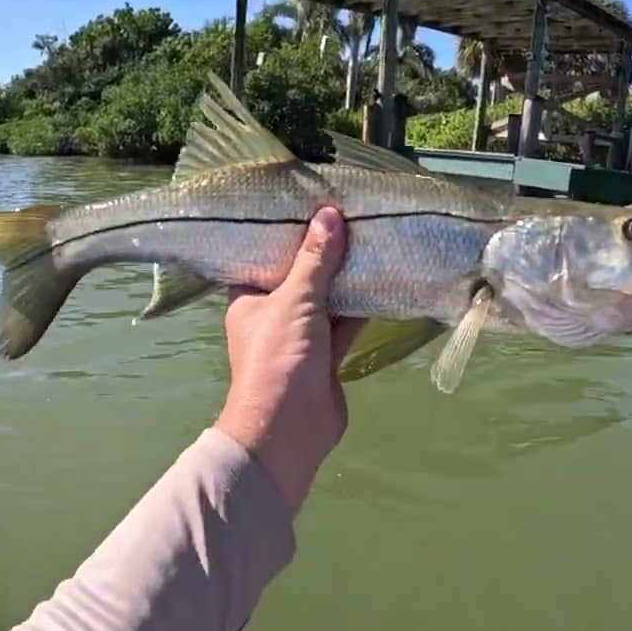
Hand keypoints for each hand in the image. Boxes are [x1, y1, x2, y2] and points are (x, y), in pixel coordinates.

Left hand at [214, 207, 365, 516]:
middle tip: (348, 212)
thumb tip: (328, 214)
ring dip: (346, 277)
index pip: (264, 256)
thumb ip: (314, 260)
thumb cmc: (278, 358)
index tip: (308, 202)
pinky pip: (345, 323)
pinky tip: (383, 278)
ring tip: (371, 237)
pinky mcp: (327, 356)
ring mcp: (301, 336)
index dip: (285, 231)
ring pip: (327, 299)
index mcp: (248, 298)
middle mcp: (272, 314)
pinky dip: (361, 305)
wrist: (290, 428)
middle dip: (323, 251)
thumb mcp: (295, 300)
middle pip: (300, 275)